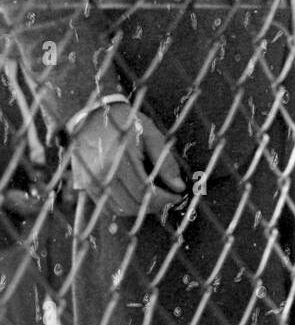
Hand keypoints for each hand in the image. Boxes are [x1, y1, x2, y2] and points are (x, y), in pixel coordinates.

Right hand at [67, 102, 185, 216]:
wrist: (91, 115)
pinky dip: (125, 206)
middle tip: (169, 197)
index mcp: (120, 161)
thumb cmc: (125, 121)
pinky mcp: (86, 185)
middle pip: (133, 205)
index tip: (177, 195)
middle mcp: (103, 175)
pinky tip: (137, 196)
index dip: (164, 198)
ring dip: (140, 209)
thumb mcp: (150, 134)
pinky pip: (108, 206)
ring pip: (120, 209)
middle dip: (155, 206)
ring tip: (155, 197)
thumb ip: (165, 161)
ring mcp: (92, 182)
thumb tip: (178, 186)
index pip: (145, 192)